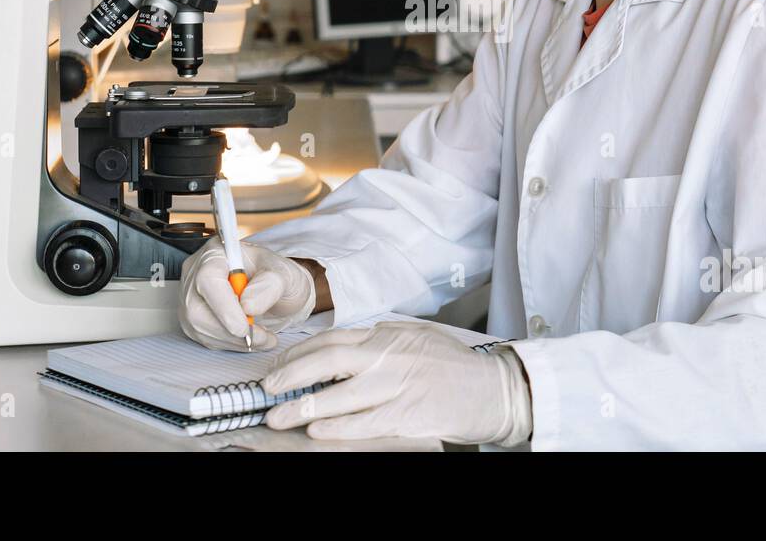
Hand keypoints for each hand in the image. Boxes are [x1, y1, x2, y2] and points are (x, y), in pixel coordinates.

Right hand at [178, 237, 316, 351]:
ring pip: (198, 327)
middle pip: (197, 308)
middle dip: (230, 330)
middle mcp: (197, 272)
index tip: (244, 327)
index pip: (208, 278)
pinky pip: (204, 336)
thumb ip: (269, 285)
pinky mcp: (193, 317)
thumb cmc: (276, 275)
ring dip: (233, 340)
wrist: (274, 288)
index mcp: (217, 252)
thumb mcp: (283, 273)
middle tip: (261, 337)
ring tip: (263, 338)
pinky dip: (230, 344)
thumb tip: (248, 306)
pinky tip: (251, 339)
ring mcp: (191, 296)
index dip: (223, 306)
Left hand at [261, 321, 532, 444]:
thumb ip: (384, 341)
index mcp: (390, 334)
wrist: (496, 390)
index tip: (279, 367)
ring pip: (340, 393)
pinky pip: (364, 422)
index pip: (334, 339)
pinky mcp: (408, 414)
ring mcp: (398, 385)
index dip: (300, 353)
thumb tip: (346, 350)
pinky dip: (337, 427)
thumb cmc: (458, 368)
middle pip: (328, 359)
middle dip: (292, 374)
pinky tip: (315, 431)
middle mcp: (390, 355)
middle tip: (268, 388)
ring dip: (303, 406)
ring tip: (278, 417)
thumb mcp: (418, 339)